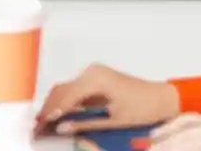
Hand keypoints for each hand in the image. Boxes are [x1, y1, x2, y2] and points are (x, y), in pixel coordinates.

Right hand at [36, 64, 179, 134]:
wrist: (161, 99)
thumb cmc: (143, 108)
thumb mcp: (113, 121)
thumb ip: (85, 124)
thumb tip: (62, 128)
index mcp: (96, 79)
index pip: (66, 96)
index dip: (51, 112)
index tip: (40, 126)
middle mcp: (92, 72)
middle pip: (62, 90)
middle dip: (49, 108)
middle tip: (38, 126)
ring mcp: (94, 73)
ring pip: (66, 89)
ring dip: (56, 105)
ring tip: (46, 122)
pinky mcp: (96, 78)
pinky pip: (75, 89)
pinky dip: (66, 101)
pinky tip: (60, 115)